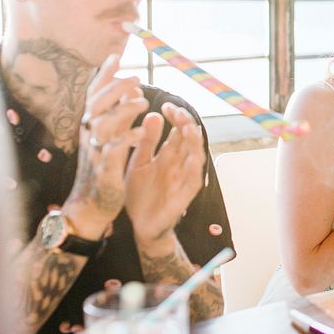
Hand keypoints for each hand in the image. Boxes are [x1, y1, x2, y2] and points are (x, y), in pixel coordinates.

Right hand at [66, 55, 148, 237]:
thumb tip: (129, 88)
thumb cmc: (101, 168)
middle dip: (115, 89)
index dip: (104, 76)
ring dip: (123, 111)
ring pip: (104, 125)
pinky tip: (141, 132)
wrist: (90, 205)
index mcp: (90, 126)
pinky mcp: (105, 169)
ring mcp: (95, 152)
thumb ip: (117, 113)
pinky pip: (113, 151)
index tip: (115, 57)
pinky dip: (126, 139)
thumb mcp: (108, 137)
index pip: (94, 95)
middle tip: (135, 77)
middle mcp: (89, 135)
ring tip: (143, 103)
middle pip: (97, 105)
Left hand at [125, 103, 205, 245]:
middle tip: (176, 111)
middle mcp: (179, 165)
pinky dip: (195, 168)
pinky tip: (193, 156)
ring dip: (194, 142)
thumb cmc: (140, 196)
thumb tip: (153, 114)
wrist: (139, 227)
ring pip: (195, 156)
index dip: (175, 117)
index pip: (177, 131)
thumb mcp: (138, 164)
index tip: (166, 105)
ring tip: (187, 127)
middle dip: (185, 124)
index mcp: (168, 156)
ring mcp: (183, 179)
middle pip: (188, 140)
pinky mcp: (184, 196)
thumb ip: (145, 142)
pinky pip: (194, 180)